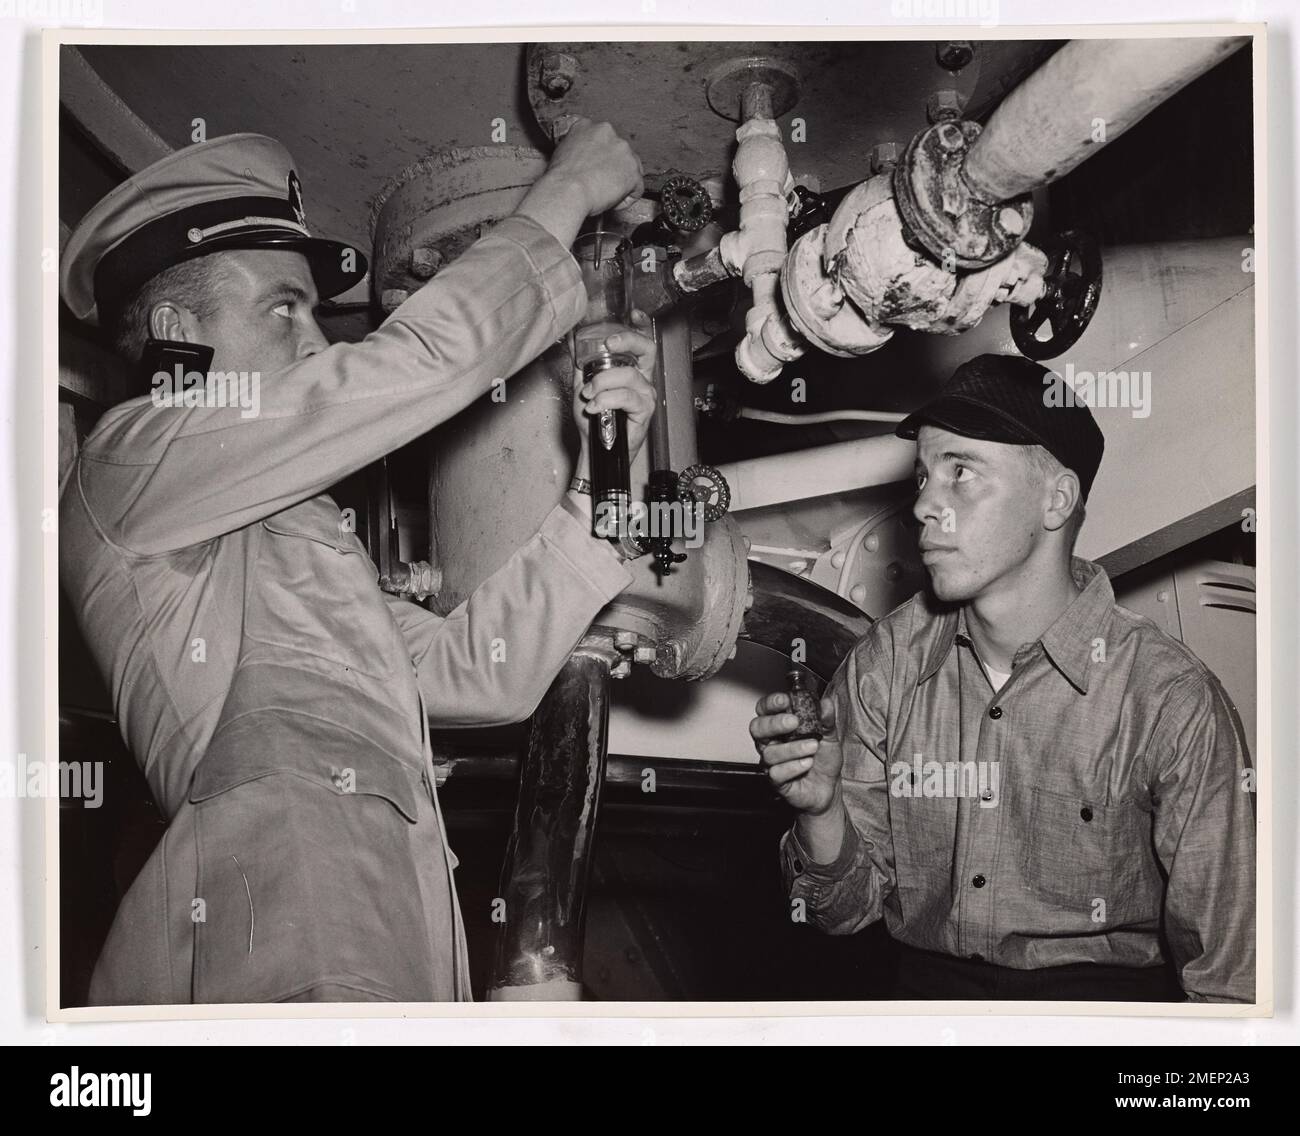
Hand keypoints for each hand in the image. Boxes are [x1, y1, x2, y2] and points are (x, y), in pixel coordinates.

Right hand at [545, 118, 643, 215]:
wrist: (567, 191)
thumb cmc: (561, 179)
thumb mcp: (562, 151)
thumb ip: (577, 148)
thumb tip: (582, 158)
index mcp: (587, 126)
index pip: (602, 140)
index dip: (600, 157)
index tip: (594, 168)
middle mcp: (607, 132)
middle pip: (618, 152)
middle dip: (612, 168)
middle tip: (598, 183)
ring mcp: (623, 150)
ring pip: (630, 169)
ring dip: (620, 183)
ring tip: (603, 193)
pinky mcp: (632, 170)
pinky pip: (636, 189)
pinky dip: (626, 199)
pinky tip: (611, 202)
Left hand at [572, 310, 656, 476]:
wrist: (595, 446)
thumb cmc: (595, 418)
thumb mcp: (584, 384)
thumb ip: (581, 362)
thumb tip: (572, 339)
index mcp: (631, 369)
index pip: (642, 342)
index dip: (640, 326)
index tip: (632, 314)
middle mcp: (642, 379)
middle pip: (646, 349)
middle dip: (626, 341)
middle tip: (607, 344)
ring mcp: (645, 395)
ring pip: (628, 375)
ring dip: (602, 382)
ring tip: (588, 394)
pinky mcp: (644, 411)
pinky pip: (626, 397)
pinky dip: (606, 399)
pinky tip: (594, 406)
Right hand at [750, 692, 843, 815]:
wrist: (829, 787)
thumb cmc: (823, 760)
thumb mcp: (830, 736)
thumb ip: (826, 719)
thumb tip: (826, 704)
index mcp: (780, 727)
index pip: (765, 710)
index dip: (771, 703)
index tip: (784, 700)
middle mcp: (772, 742)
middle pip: (757, 728)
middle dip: (774, 723)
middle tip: (794, 722)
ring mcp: (772, 762)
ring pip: (770, 752)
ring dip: (793, 748)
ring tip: (812, 747)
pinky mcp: (777, 780)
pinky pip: (776, 773)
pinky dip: (793, 767)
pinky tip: (806, 764)